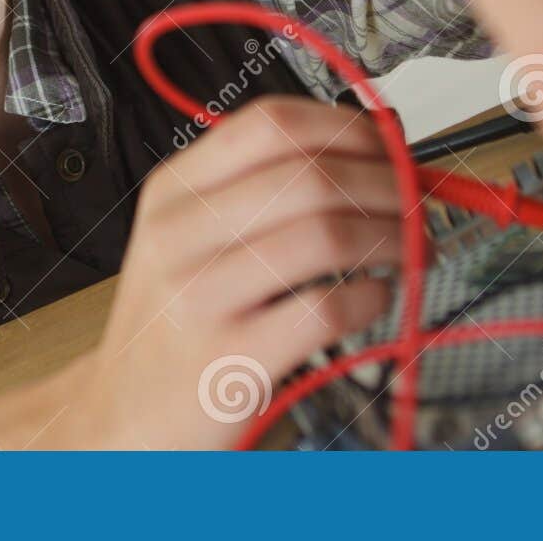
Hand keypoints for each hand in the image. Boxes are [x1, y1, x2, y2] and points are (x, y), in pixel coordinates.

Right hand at [62, 95, 404, 447]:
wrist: (122, 419)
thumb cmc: (174, 323)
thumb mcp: (194, 238)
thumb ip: (266, 190)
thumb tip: (377, 145)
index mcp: (174, 190)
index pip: (271, 124)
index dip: (348, 128)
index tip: (390, 147)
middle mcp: (179, 235)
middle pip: (308, 175)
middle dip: (387, 184)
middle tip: (419, 203)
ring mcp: (199, 298)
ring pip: (324, 235)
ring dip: (391, 237)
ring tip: (410, 251)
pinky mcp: (230, 362)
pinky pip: (326, 310)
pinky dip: (372, 299)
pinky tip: (376, 300)